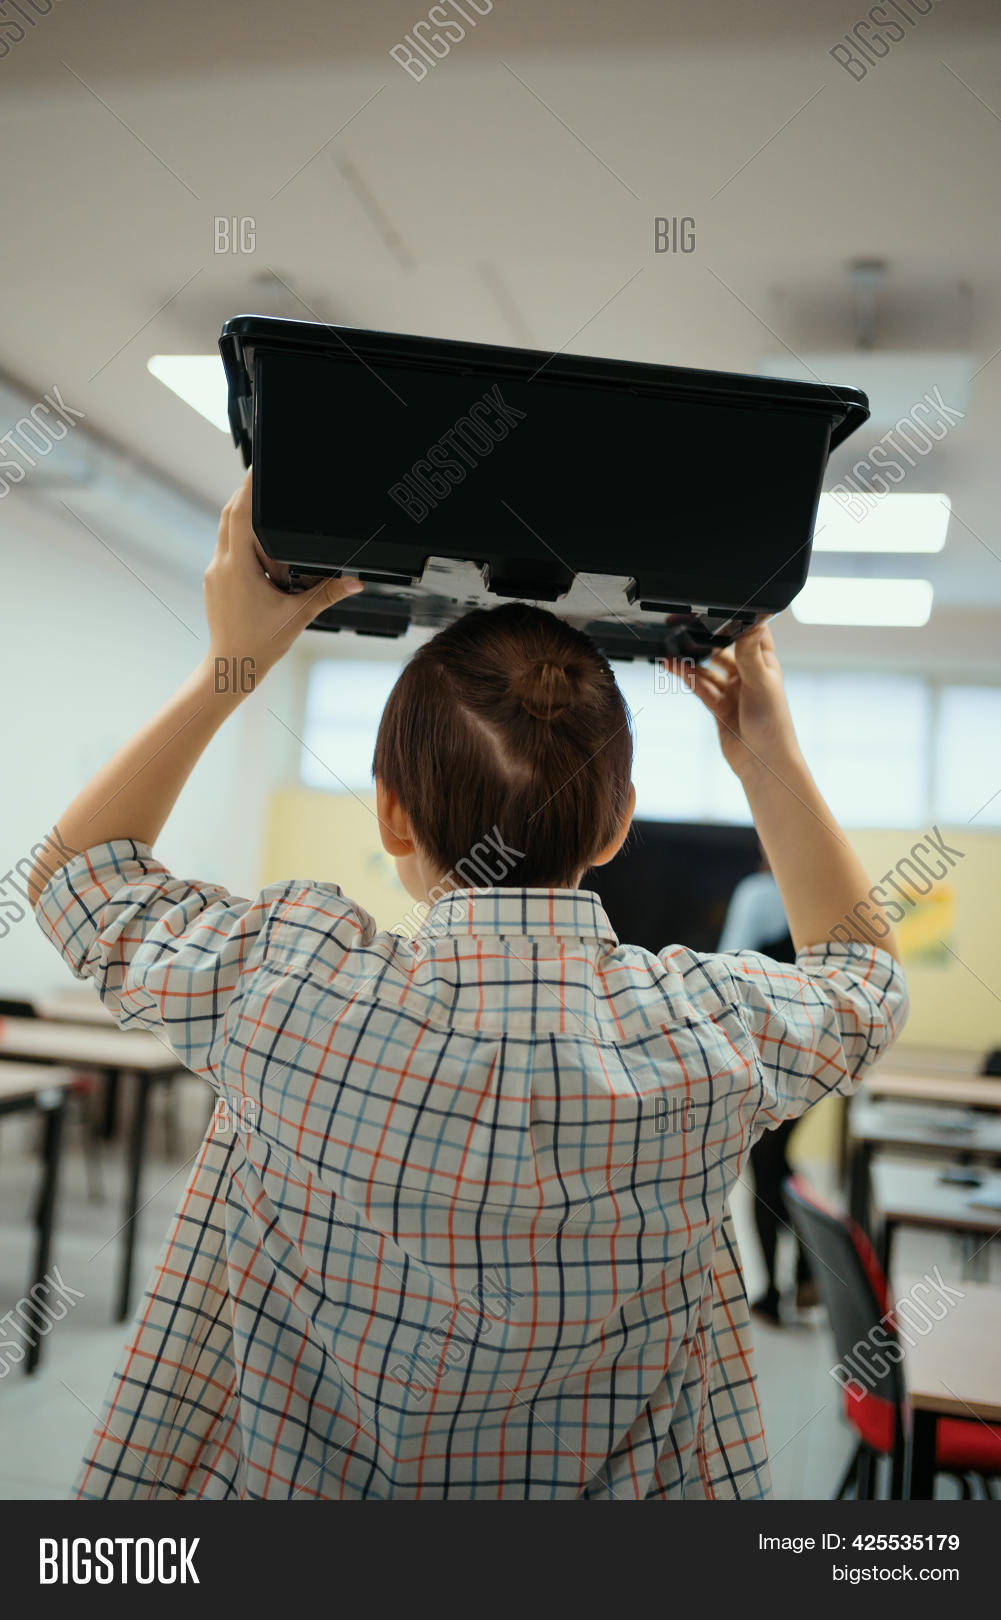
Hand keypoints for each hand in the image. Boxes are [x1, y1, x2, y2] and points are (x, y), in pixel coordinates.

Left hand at [203, 468, 362, 683]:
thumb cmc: (257, 646)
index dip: (247, 487)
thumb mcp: (297, 617)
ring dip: (247, 522)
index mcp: (236, 567)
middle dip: (247, 497)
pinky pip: (229, 551)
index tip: (257, 468)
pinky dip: (245, 544)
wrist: (231, 668)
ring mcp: (215, 573)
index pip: (238, 514)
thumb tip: (354, 581)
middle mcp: (220, 565)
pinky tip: (265, 553)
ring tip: (272, 520)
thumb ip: (327, 594)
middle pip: (229, 515)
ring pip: (227, 533)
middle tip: (267, 482)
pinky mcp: (217, 582)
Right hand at [672, 622, 801, 783]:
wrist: (763, 763)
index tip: (720, 606)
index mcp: (765, 664)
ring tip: (671, 648)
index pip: (753, 632)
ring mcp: (733, 691)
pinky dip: (686, 677)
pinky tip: (672, 667)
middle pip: (725, 649)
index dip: (740, 618)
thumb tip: (751, 621)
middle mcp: (749, 674)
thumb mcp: (761, 682)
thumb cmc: (774, 724)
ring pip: (708, 669)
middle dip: (707, 639)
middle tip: (685, 624)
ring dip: (691, 660)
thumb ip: (750, 654)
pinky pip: (699, 687)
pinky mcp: (719, 707)